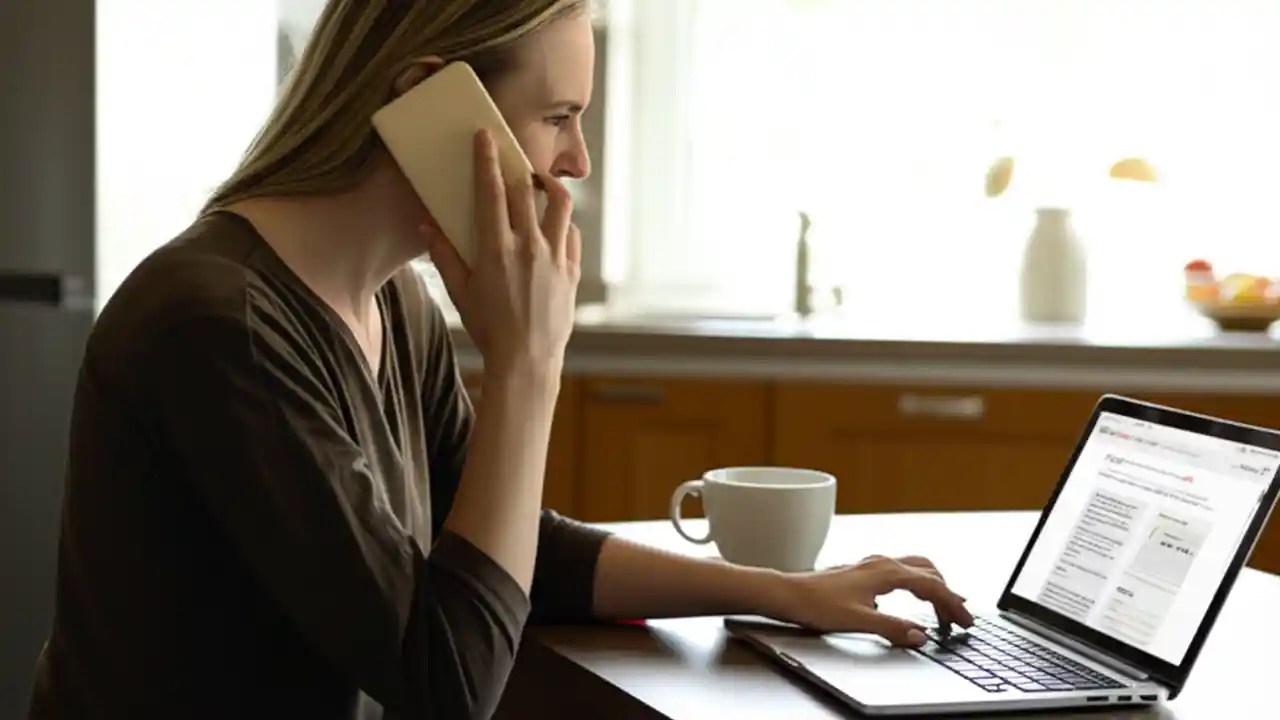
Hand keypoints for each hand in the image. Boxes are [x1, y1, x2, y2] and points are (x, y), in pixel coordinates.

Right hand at [425, 129, 580, 377]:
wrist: (526, 361)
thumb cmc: (489, 329)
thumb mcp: (460, 292)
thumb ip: (445, 256)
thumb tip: (427, 227)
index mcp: (496, 249)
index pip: (492, 192)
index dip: (488, 160)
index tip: (485, 137)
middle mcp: (529, 247)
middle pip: (525, 191)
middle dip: (516, 165)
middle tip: (510, 154)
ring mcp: (554, 258)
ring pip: (560, 206)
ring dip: (549, 188)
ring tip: (539, 184)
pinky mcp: (571, 272)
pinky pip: (571, 236)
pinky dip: (563, 225)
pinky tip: (553, 227)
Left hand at [768, 555, 973, 646]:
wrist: (788, 593)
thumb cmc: (817, 603)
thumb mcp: (858, 621)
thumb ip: (892, 627)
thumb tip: (920, 635)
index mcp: (886, 572)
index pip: (931, 586)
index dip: (952, 605)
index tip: (965, 621)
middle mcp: (882, 563)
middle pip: (928, 573)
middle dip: (947, 595)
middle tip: (959, 618)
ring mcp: (872, 566)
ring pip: (915, 569)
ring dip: (934, 587)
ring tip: (943, 608)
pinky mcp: (863, 573)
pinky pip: (901, 573)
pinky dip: (916, 585)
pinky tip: (911, 599)